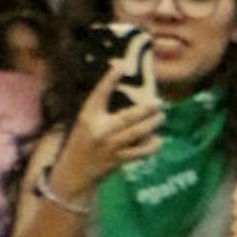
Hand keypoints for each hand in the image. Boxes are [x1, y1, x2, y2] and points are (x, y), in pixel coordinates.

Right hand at [56, 66, 165, 199]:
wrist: (75, 171)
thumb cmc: (83, 140)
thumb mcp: (86, 121)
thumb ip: (103, 109)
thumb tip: (129, 94)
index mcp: (88, 116)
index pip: (100, 93)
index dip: (110, 79)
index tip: (122, 66)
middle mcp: (99, 130)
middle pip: (128, 116)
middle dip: (147, 109)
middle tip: (159, 102)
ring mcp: (110, 146)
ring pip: (137, 133)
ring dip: (153, 124)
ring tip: (161, 117)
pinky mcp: (118, 160)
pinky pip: (140, 152)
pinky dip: (151, 146)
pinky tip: (157, 140)